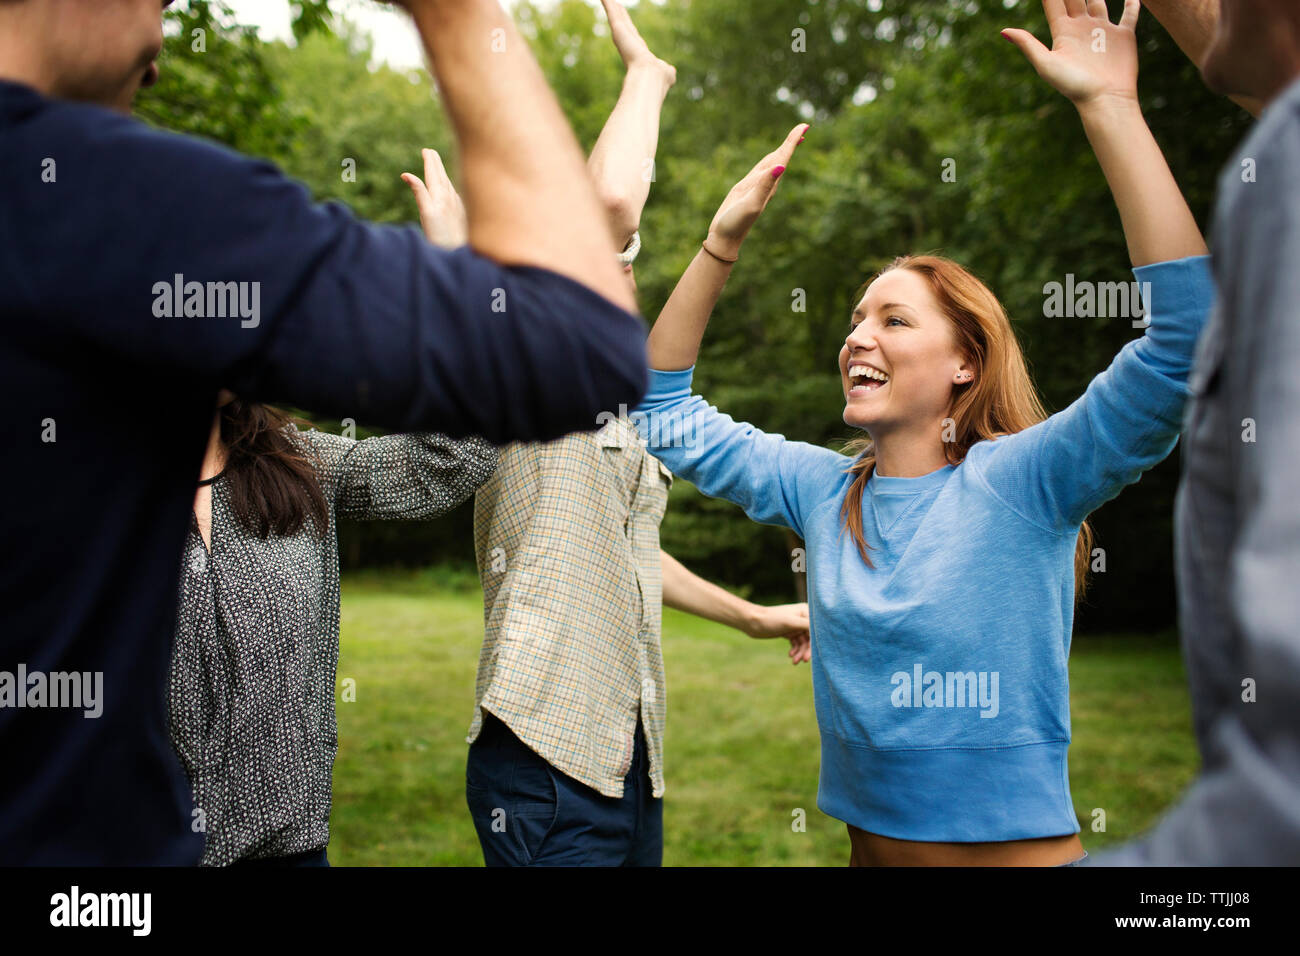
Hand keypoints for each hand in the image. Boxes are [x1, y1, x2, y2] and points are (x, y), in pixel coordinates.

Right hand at [401, 148, 467, 248]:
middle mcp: (450, 197)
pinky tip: (448, 189)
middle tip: (430, 152)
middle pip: (442, 175)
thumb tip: (406, 175)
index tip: (426, 150)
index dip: (429, 161)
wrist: (459, 252)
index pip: (434, 173)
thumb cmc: (439, 235)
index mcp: (440, 195)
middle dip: (436, 163)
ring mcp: (457, 204)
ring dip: (442, 173)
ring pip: (448, 184)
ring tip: (437, 166)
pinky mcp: (460, 213)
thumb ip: (418, 192)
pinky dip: (448, 187)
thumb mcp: (426, 213)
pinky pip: (453, 194)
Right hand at [600, 0, 675, 86]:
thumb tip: (671, 72)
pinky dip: (607, 4)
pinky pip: (612, 12)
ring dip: (610, 5)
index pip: (634, 36)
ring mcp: (622, 36)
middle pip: (623, 23)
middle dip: (620, 14)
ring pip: (616, 16)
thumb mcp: (666, 72)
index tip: (626, 22)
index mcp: (639, 52)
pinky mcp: (618, 30)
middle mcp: (629, 42)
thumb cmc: (659, 78)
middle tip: (615, 4)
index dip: (630, 29)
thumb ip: (668, 71)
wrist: (651, 76)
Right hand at [705, 124, 806, 260]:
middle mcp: (766, 183)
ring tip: (794, 139)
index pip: (784, 157)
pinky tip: (773, 162)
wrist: (725, 237)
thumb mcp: (752, 203)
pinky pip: (761, 170)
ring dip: (783, 150)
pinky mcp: (747, 189)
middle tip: (803, 126)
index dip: (793, 141)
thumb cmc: (737, 222)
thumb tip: (782, 166)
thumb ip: (765, 185)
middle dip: (792, 142)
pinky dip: (769, 161)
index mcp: (770, 183)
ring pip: (772, 162)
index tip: (805, 126)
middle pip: (782, 157)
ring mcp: (757, 186)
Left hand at [744, 602, 811, 664]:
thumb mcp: (791, 622)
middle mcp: (803, 618)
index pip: (816, 629)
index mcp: (806, 612)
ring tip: (794, 661)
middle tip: (804, 661)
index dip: (817, 641)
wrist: (753, 622)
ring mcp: (796, 626)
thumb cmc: (772, 619)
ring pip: (803, 642)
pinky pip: (796, 643)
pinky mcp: (789, 632)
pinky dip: (795, 650)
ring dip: (800, 652)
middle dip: (807, 649)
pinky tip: (790, 655)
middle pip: (811, 637)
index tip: (816, 654)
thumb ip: (808, 625)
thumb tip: (824, 629)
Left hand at [1002, 0, 1140, 110]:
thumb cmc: (1073, 85)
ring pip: (1099, 0)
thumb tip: (1003, 31)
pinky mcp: (1124, 36)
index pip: (1054, 3)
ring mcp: (1103, 31)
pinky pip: (1129, 13)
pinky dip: (1132, 2)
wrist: (1105, 99)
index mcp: (1063, 32)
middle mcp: (1082, 28)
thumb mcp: (1046, 64)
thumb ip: (1028, 45)